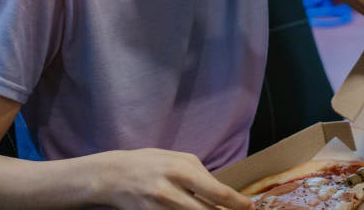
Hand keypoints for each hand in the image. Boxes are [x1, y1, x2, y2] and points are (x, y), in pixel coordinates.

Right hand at [103, 148, 252, 208]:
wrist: (114, 176)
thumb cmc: (151, 163)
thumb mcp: (178, 159)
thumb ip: (200, 175)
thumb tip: (222, 194)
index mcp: (182, 169)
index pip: (219, 193)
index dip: (238, 204)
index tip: (249, 207)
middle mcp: (171, 190)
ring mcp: (160, 208)